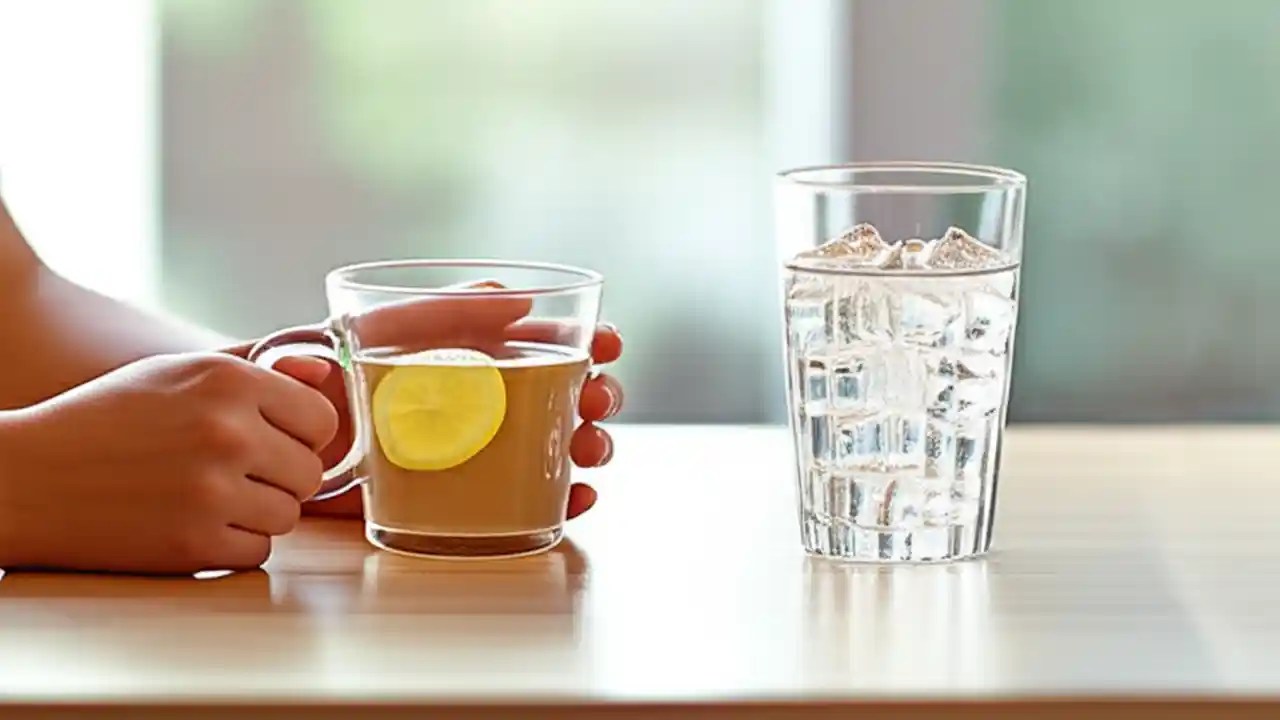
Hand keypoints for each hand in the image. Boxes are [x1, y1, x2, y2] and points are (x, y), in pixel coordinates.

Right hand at [0, 353, 337, 572]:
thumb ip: (258, 368)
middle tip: (235, 472)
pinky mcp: (194, 544)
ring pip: (289, 515)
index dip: (301, 435)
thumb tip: (325, 373)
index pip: (322, 421)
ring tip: (209, 496)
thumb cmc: (108, 418)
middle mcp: (228, 432)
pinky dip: (233, 544)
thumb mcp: (178, 374)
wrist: (28, 478)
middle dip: (281, 477)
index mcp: (229, 382)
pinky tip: (193, 522)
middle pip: (310, 473)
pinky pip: (258, 551)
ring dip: (258, 512)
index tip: (274, 440)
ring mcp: (212, 491)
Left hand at [290, 291, 623, 519]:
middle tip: (598, 399)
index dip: (581, 334)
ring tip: (592, 449)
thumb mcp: (336, 338)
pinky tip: (578, 497)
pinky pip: (524, 492)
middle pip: (558, 387)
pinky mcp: (458, 489)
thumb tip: (451, 316)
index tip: (609, 343)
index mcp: (457, 342)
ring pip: (553, 437)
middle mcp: (476, 389)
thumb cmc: (299, 370)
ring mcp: (472, 441)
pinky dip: (560, 495)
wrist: (260, 430)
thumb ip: (381, 326)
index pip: (535, 332)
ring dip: (587, 440)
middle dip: (594, 391)